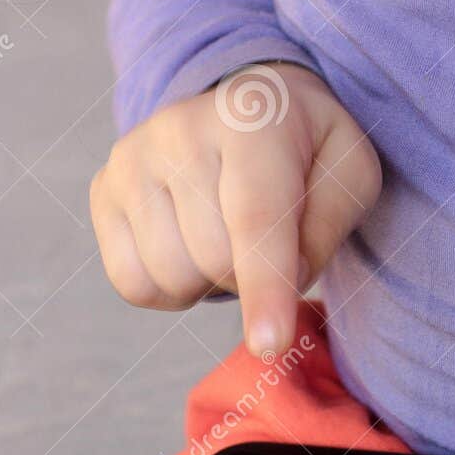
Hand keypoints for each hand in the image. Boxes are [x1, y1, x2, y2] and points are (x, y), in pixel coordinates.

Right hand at [89, 63, 381, 356]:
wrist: (249, 109)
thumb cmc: (306, 153)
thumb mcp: (350, 174)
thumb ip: (328, 226)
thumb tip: (282, 279)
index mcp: (251, 118)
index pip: (255, 217)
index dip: (265, 287)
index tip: (270, 345)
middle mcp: (179, 128)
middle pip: (215, 260)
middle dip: (251, 276)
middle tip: (265, 241)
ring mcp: (132, 158)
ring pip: (172, 277)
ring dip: (210, 281)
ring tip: (225, 235)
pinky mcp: (104, 190)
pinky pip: (133, 284)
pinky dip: (170, 289)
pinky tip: (189, 247)